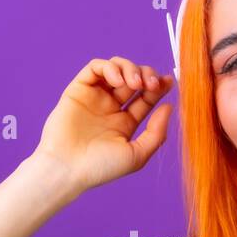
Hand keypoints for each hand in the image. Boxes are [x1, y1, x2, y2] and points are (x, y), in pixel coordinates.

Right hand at [33, 56, 173, 193]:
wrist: (67, 168)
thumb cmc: (100, 168)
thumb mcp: (137, 155)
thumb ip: (156, 132)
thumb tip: (168, 107)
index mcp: (125, 123)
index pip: (146, 97)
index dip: (158, 87)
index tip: (167, 82)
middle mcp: (110, 108)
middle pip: (134, 79)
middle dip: (147, 75)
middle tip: (151, 84)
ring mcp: (94, 97)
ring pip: (116, 68)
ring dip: (130, 68)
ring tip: (134, 83)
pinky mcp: (78, 90)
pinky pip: (95, 68)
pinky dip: (109, 67)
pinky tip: (117, 81)